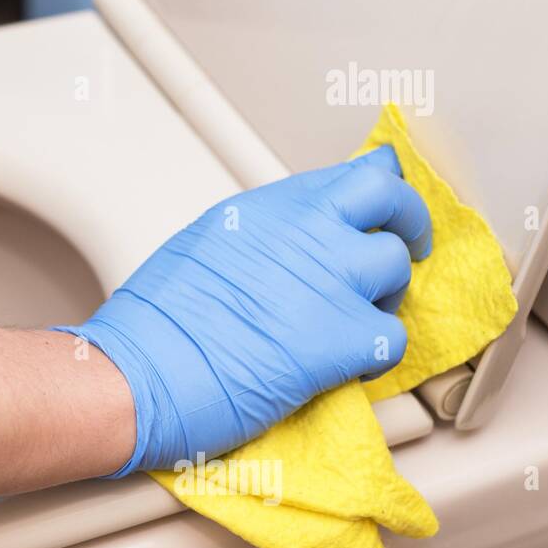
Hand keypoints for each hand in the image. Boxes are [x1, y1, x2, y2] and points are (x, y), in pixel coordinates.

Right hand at [57, 146, 432, 475]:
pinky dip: (377, 353)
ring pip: (397, 269)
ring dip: (385, 295)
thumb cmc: (152, 325)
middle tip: (407, 246)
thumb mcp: (203, 247)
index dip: (381, 184)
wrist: (140, 373)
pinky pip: (394, 336)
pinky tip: (349, 364)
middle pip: (392, 201)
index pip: (352, 174)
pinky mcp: (346, 337)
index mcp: (267, 208)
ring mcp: (330, 281)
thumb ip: (261, 235)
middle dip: (407, 223)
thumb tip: (290, 242)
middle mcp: (305, 231)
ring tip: (357, 317)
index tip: (389, 194)